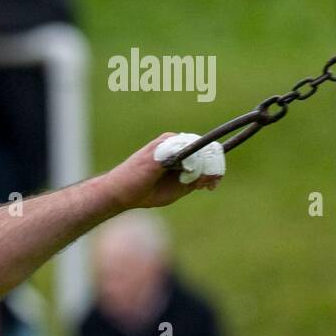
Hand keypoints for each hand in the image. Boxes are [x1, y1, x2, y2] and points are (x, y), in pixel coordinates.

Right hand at [102, 134, 222, 211]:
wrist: (120, 193)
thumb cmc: (144, 192)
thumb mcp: (175, 190)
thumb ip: (193, 182)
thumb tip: (212, 177)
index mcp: (177, 152)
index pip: (202, 152)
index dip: (213, 165)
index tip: (215, 182)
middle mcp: (173, 143)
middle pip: (203, 147)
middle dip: (211, 166)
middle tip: (211, 184)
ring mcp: (166, 142)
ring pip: (196, 148)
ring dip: (202, 167)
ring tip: (200, 183)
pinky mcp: (160, 147)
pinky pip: (184, 150)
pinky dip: (191, 164)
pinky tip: (190, 176)